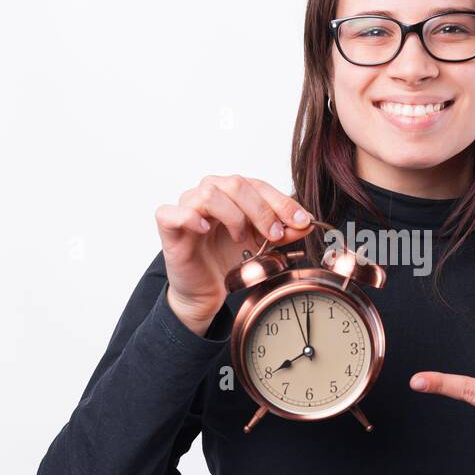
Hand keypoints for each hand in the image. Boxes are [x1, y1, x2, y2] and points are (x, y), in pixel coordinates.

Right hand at [155, 174, 314, 333]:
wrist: (205, 290)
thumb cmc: (228, 260)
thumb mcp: (263, 245)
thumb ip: (283, 232)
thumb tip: (306, 223)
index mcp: (231, 192)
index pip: (258, 185)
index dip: (281, 202)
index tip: (300, 221)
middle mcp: (209, 193)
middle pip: (235, 184)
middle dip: (261, 209)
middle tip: (273, 234)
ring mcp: (186, 207)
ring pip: (209, 193)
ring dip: (233, 216)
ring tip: (240, 238)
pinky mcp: (168, 226)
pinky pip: (172, 212)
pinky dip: (191, 218)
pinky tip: (205, 230)